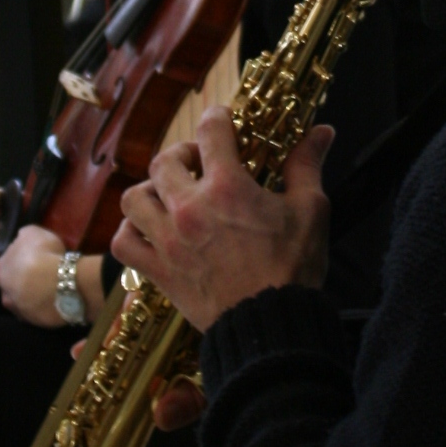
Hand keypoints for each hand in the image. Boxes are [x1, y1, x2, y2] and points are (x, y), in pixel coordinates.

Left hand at [0, 225, 72, 328]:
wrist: (62, 283)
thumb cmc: (43, 254)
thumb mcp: (32, 233)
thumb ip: (23, 236)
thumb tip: (20, 239)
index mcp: (0, 272)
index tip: (9, 265)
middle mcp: (6, 294)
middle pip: (6, 292)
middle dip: (16, 286)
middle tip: (32, 278)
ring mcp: (20, 311)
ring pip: (20, 306)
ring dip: (29, 300)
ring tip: (45, 292)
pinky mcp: (37, 323)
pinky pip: (38, 315)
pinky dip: (43, 309)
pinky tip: (54, 301)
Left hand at [113, 109, 332, 332]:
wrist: (269, 327)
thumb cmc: (293, 270)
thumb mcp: (310, 210)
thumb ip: (307, 166)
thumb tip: (323, 131)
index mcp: (228, 188)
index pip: (210, 130)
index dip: (217, 118)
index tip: (223, 122)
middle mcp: (190, 209)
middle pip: (164, 161)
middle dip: (181, 154)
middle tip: (200, 163)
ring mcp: (169, 241)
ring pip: (134, 199)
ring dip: (150, 191)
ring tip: (169, 195)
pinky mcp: (159, 271)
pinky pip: (123, 243)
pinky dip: (129, 232)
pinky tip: (149, 230)